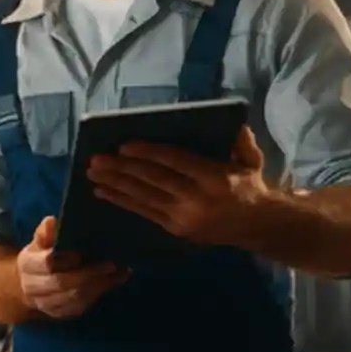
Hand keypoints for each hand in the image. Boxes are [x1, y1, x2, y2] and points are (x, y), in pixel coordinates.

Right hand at [16, 216, 128, 318]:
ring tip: (118, 272)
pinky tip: (113, 281)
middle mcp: (33, 287)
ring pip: (74, 297)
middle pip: (62, 283)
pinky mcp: (60, 313)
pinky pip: (80, 306)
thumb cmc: (39, 255)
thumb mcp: (40, 241)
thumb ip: (46, 232)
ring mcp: (46, 303)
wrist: (28, 284)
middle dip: (88, 274)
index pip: (45, 264)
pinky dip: (99, 293)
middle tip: (111, 264)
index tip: (80, 254)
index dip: (64, 260)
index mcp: (27, 265)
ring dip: (98, 285)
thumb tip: (52, 221)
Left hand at [87, 126, 269, 247]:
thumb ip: (241, 141)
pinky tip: (103, 192)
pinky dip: (122, 201)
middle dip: (122, 169)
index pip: (175, 162)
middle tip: (96, 159)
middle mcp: (196, 199)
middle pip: (153, 180)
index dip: (149, 153)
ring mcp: (183, 217)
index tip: (124, 145)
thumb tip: (232, 121)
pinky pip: (144, 213)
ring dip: (115, 184)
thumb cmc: (249, 185)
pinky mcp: (175, 229)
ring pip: (143, 198)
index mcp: (214, 178)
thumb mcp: (252, 160)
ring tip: (92, 173)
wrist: (258, 227)